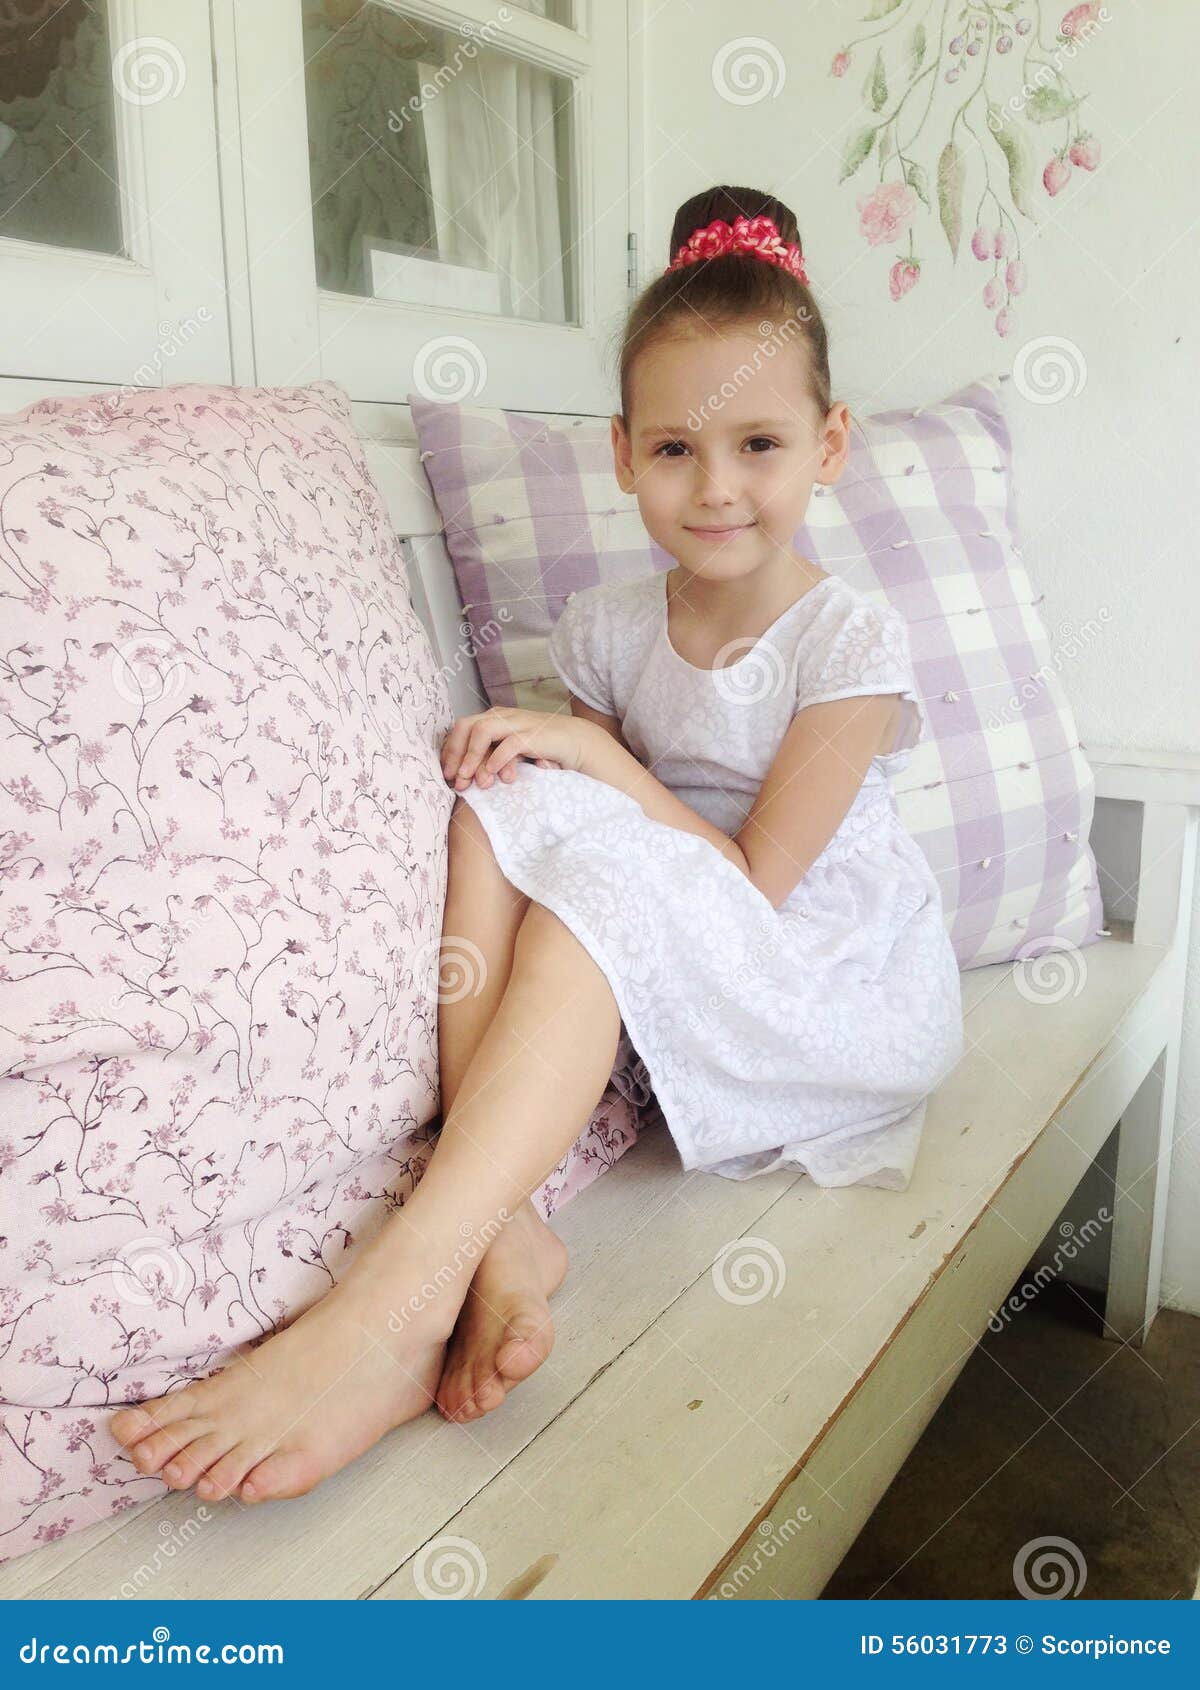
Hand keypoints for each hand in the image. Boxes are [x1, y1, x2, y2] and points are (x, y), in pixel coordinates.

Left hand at [440, 707, 589, 790]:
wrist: (574, 742)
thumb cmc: (539, 749)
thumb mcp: (508, 752)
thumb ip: (488, 758)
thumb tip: (462, 777)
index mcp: (492, 718)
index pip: (460, 728)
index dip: (450, 751)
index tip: (447, 774)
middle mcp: (501, 716)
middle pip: (466, 726)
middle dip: (455, 754)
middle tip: (454, 779)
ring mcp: (517, 722)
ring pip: (483, 731)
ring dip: (473, 757)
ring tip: (470, 779)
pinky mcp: (533, 734)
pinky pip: (510, 743)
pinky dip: (498, 759)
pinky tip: (494, 775)